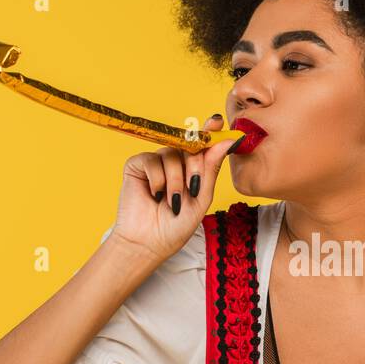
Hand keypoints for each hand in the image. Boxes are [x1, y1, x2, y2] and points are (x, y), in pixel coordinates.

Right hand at [110, 112, 240, 263]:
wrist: (149, 243)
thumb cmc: (176, 225)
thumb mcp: (201, 198)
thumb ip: (212, 169)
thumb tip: (226, 140)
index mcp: (194, 169)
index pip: (204, 145)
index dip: (211, 131)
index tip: (217, 121)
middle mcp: (177, 162)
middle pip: (190, 146)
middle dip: (195, 166)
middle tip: (192, 187)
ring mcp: (157, 162)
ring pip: (172, 154)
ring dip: (175, 180)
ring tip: (171, 201)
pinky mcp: (138, 165)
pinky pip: (152, 160)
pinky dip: (157, 179)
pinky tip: (154, 195)